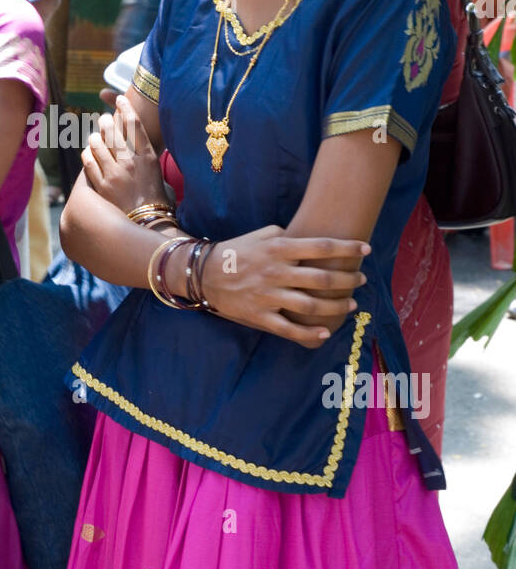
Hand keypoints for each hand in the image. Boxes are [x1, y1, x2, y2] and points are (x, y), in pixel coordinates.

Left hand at [81, 95, 167, 211]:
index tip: (120, 100)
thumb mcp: (158, 175)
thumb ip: (148, 159)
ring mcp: (115, 173)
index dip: (125, 108)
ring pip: (98, 144)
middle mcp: (131, 162)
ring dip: (95, 137)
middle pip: (113, 131)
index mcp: (148, 157)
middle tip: (103, 118)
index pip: (134, 125)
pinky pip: (88, 162)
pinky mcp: (101, 186)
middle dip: (106, 121)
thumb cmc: (157, 201)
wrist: (148, 224)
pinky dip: (87, 155)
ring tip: (95, 137)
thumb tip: (141, 147)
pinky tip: (89, 153)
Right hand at [195, 227, 369, 348]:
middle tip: (361, 279)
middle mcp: (276, 272)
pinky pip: (290, 329)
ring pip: (312, 305)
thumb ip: (288, 236)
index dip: (347, 248)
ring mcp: (268, 296)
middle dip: (348, 279)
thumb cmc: (237, 251)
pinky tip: (326, 332)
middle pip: (322, 278)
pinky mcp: (260, 316)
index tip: (366, 249)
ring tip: (351, 304)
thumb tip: (312, 242)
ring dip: (336, 306)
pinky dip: (311, 333)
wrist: (204, 275)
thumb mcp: (261, 235)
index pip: (321, 247)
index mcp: (278, 249)